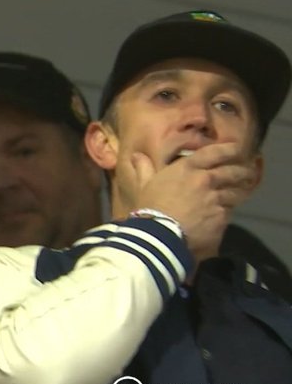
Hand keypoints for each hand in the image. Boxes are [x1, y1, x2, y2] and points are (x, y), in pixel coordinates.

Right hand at [133, 142, 257, 262]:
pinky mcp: (221, 217)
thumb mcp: (143, 185)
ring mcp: (216, 199)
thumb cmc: (150, 207)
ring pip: (235, 193)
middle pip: (232, 172)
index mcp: (187, 168)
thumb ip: (144, 169)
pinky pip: (229, 212)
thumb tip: (137, 155)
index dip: (228, 149)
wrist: (159, 235)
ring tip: (239, 194)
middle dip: (242, 172)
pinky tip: (223, 215)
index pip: (214, 152)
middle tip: (246, 173)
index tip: (237, 148)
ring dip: (238, 193)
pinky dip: (227, 212)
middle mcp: (205, 180)